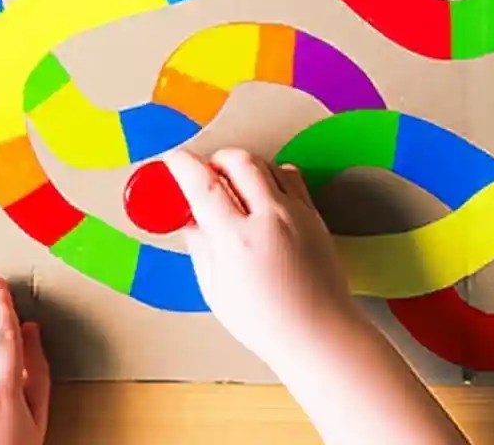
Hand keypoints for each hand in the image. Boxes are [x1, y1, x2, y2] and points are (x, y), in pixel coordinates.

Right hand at [164, 147, 364, 365]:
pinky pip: (291, 178)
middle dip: (216, 160)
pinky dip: (272, 177)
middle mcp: (270, 218)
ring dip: (245, 166)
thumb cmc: (266, 323)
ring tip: (234, 188)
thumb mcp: (215, 289)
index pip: (203, 185)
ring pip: (267, 164)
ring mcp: (297, 214)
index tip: (173, 160)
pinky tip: (263, 197)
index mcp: (237, 240)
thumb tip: (188, 218)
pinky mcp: (315, 216)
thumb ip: (200, 246)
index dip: (183, 166)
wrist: (320, 334)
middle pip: (239, 161)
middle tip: (205, 176)